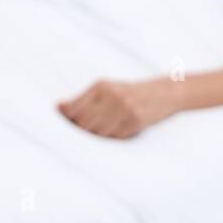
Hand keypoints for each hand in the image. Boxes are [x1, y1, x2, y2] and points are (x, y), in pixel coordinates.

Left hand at [57, 78, 178, 138]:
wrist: (164, 92)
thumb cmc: (129, 92)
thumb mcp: (106, 89)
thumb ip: (83, 99)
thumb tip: (58, 107)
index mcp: (101, 86)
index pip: (74, 109)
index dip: (68, 121)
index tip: (68, 126)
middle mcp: (111, 95)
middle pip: (84, 123)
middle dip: (82, 131)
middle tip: (89, 131)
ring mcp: (124, 108)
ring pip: (98, 133)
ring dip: (98, 135)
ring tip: (106, 128)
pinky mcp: (135, 121)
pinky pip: (115, 137)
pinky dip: (113, 136)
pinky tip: (119, 129)